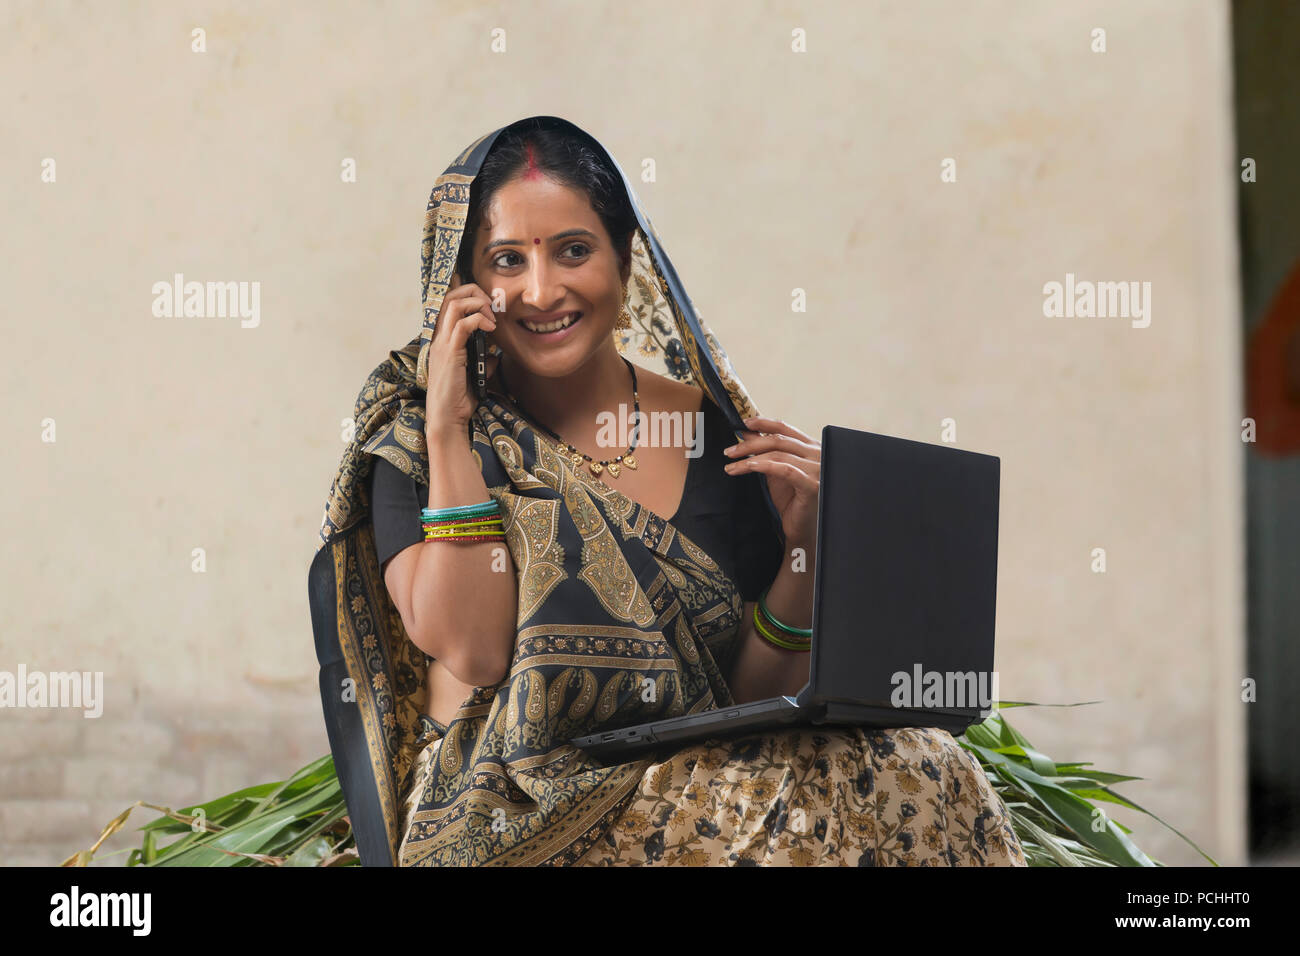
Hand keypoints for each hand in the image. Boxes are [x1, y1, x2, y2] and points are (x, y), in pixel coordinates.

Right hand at [423, 274, 501, 438]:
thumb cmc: (458, 399)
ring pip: (454, 303)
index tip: (487, 304)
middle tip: (492, 308)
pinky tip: (491, 330)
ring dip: (478, 303)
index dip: (466, 293)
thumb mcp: (474, 375)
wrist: (447, 418)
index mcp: (442, 339)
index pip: (447, 302)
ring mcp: (442, 343)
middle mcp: (439, 336)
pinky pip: (463, 324)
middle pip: (450, 295)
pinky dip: (480, 320)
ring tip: (492, 318)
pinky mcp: (450, 352)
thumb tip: (496, 355)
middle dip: (474, 292)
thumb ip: (482, 362)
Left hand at [724, 416, 820, 547]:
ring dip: (750, 458)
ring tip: (732, 465)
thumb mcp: (775, 471)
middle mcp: (817, 455)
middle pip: (779, 440)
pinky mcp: (811, 485)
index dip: (764, 423)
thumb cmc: (792, 501)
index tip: (743, 424)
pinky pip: (785, 470)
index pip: (786, 429)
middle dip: (750, 443)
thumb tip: (746, 434)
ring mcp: (817, 469)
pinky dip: (765, 465)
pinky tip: (748, 466)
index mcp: (811, 448)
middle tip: (729, 451)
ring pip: (778, 454)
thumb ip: (765, 452)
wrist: (802, 530)